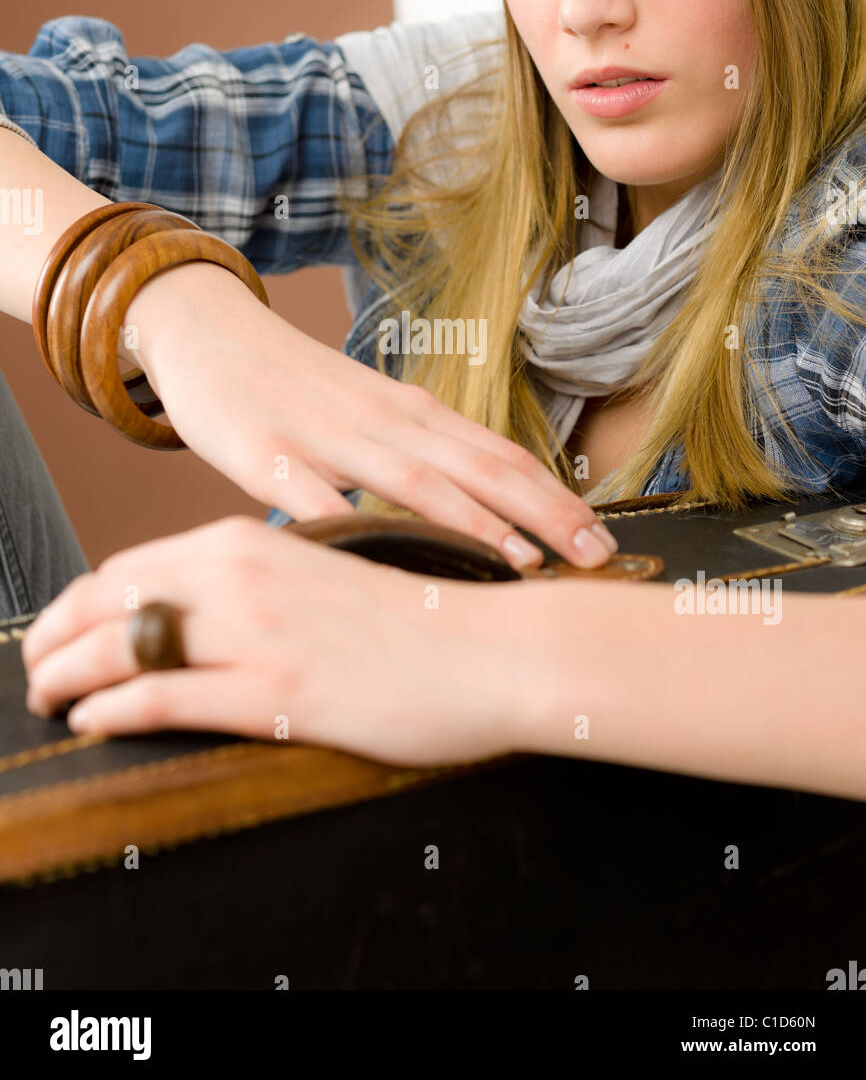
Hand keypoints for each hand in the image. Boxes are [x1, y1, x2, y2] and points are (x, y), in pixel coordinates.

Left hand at [21, 516, 527, 765]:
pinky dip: (112, 709)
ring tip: (48, 697)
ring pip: (122, 644)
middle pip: (111, 597)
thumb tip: (223, 609)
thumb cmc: (417, 620)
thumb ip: (267, 583)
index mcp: (255, 542)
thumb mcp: (325, 578)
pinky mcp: (276, 691)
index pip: (135, 565)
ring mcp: (256, 632)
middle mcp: (243, 575)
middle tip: (37, 668)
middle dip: (57, 634)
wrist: (490, 650)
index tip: (66, 630)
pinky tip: (92, 722)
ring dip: (66, 672)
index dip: (84, 601)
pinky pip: (162, 696)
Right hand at [123, 263, 618, 571]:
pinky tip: (380, 559)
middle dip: (545, 513)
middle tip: (600, 554)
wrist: (212, 331)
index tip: (605, 540)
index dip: (557, 499)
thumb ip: (423, 463)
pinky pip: (312, 496)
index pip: (501, 457)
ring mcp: (327, 435)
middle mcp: (385, 420)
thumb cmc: (298, 389)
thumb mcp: (373, 417)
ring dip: (475, 520)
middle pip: (478, 467)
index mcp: (414, 415)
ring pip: (414, 479)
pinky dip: (352, 527)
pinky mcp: (266, 452)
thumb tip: (488, 520)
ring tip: (524, 561)